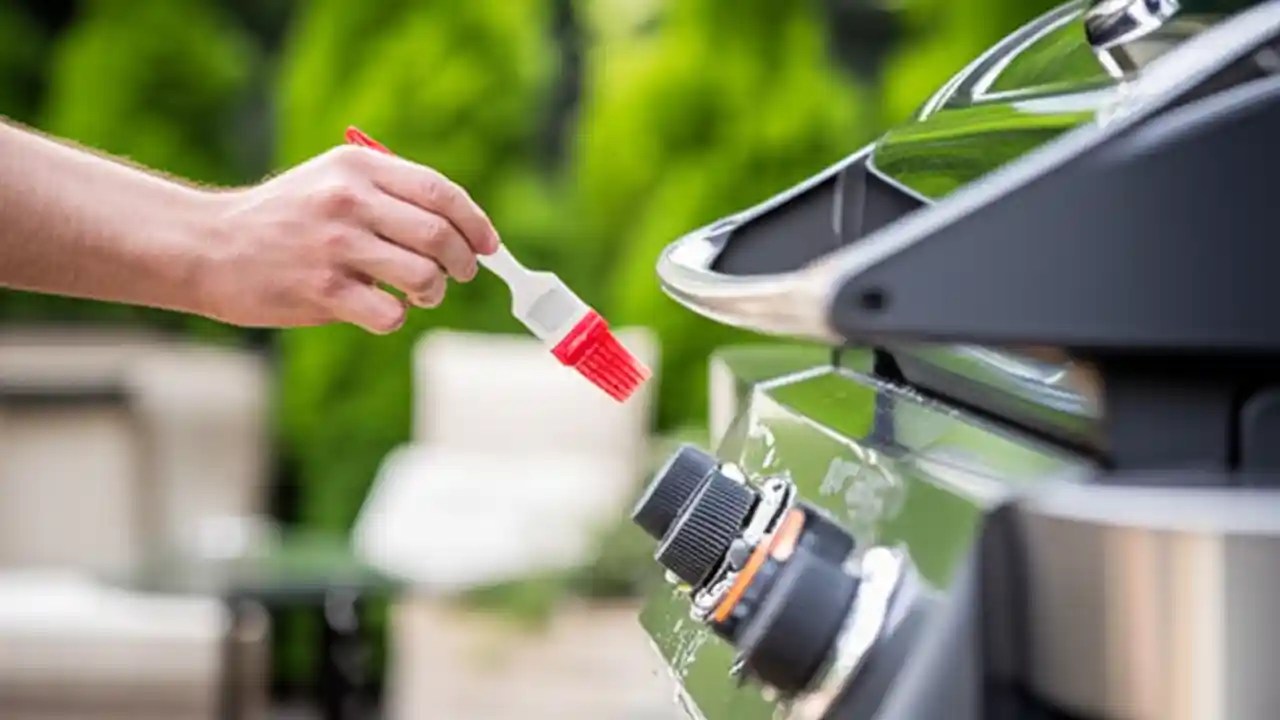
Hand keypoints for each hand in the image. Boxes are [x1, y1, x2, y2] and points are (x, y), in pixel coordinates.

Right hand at [198, 145, 499, 332]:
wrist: (207, 246)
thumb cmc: (282, 219)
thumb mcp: (331, 181)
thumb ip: (390, 195)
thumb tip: (461, 228)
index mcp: (357, 167)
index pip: (440, 191)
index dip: (474, 222)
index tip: (488, 245)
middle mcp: (348, 200)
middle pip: (440, 236)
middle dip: (463, 263)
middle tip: (459, 275)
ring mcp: (335, 246)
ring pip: (424, 276)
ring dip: (432, 293)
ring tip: (416, 294)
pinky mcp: (322, 290)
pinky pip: (391, 314)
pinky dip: (395, 318)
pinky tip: (375, 311)